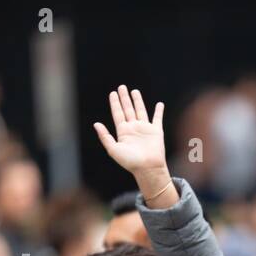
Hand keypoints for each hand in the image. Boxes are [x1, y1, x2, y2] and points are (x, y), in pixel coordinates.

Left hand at [93, 85, 174, 204]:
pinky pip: (157, 118)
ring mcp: (145, 129)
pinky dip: (159, 111)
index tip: (112, 93)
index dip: (115, 103)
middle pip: (128, 109)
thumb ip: (105, 137)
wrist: (147, 168)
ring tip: (134, 91)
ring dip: (137, 101)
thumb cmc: (130, 162)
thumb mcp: (113, 150)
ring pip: (140, 110)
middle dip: (124, 98)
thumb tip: (96, 124)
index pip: (118, 113)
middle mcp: (133, 128)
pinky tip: (160, 104)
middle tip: (121, 87)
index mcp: (123, 132)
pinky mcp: (156, 131)